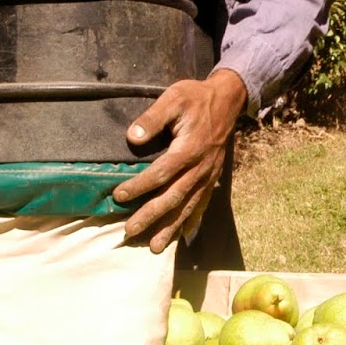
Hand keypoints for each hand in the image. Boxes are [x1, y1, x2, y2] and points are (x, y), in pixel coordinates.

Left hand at [114, 69, 247, 252]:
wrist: (228, 100)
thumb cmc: (196, 98)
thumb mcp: (173, 98)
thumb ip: (153, 118)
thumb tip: (132, 137)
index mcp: (190, 148)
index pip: (161, 173)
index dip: (139, 186)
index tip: (118, 196)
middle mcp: (201, 167)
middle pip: (173, 197)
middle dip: (151, 216)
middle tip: (129, 231)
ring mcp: (209, 176)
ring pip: (188, 207)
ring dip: (171, 228)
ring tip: (154, 247)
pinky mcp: (212, 178)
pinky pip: (201, 204)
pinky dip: (190, 221)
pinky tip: (181, 236)